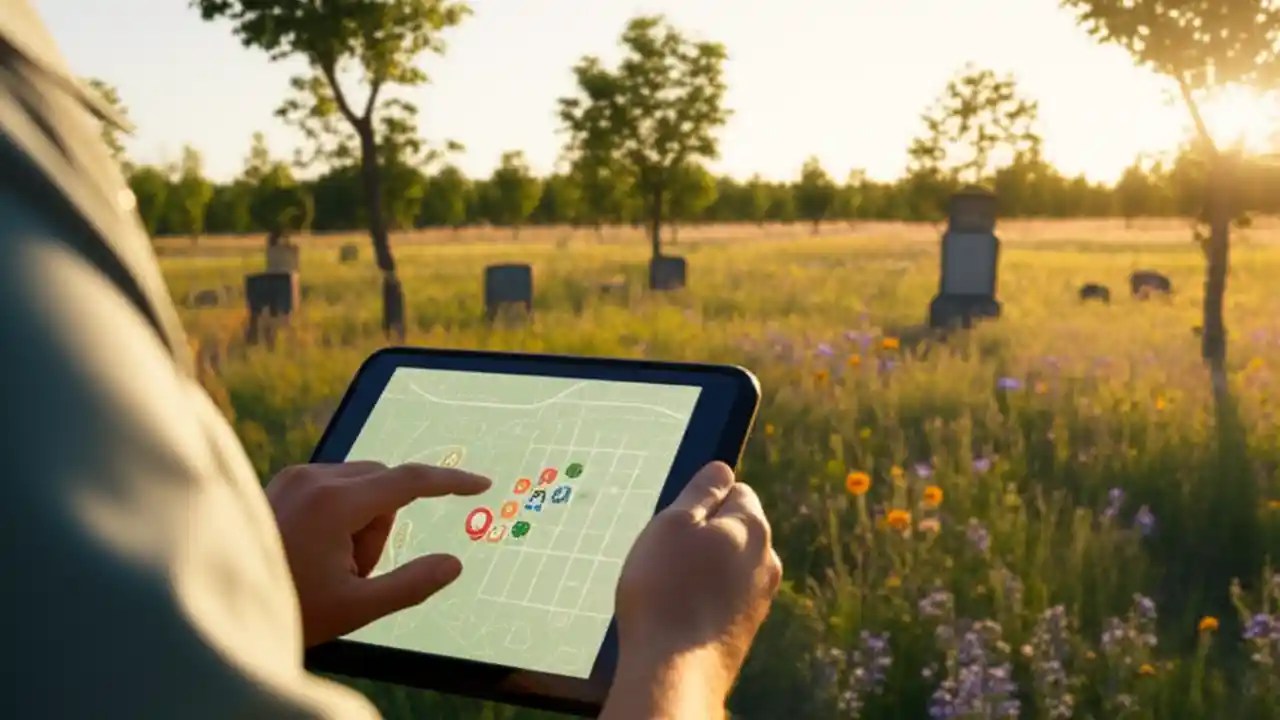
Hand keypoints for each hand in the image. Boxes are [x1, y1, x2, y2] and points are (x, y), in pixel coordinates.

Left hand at [266, 461, 490, 646]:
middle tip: (351, 572)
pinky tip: (312, 548)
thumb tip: (453, 565)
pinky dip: (338, 514)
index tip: (481, 484)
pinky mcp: (284, 480)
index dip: (451, 483)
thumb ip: (412, 585)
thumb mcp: (356, 608)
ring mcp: (294, 476)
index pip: (410, 481)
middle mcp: (314, 478)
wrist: (216, 601)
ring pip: (360, 486)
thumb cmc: (287, 607)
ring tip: (326, 564)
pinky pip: (334, 485)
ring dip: (360, 521)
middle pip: (384, 486)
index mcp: (334, 503)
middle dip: (382, 526)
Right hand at [603, 462, 781, 718]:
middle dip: (702, 537)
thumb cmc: (666, 590)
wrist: (674, 672)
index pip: (735, 490)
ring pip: (726, 566)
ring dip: (701, 570)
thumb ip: (702, 490)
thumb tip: (723, 469)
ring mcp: (761, 598)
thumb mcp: (674, 523)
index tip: (675, 524)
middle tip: (667, 558)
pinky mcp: (747, 629)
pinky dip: (703, 599)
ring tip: (670, 590)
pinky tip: (679, 614)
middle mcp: (767, 561)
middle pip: (732, 530)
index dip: (701, 502)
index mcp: (754, 527)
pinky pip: (723, 598)